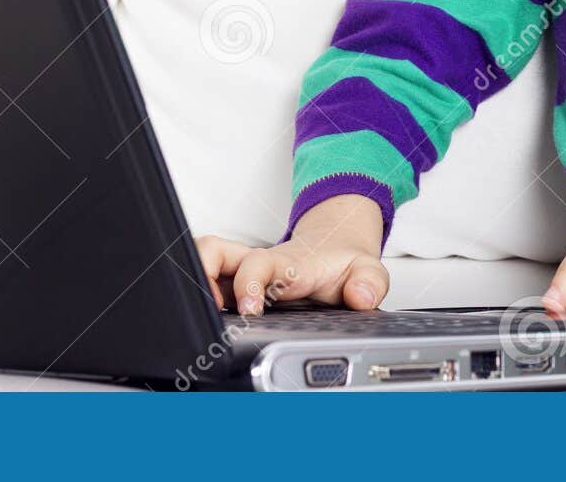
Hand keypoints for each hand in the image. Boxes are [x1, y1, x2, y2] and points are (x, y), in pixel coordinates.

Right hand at [194, 192, 389, 314]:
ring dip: (195, 279)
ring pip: (204, 259)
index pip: (257, 264)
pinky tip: (207, 316)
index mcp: (288, 263)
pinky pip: (208, 279)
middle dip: (201, 273)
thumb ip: (370, 282)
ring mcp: (245, 272)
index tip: (250, 309)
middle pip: (213, 250)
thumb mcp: (367, 270)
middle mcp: (260, 264)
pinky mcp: (238, 283)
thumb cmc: (343, 262)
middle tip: (208, 309)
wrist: (336, 248)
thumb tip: (362, 297)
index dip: (247, 285)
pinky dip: (199, 290)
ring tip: (201, 314)